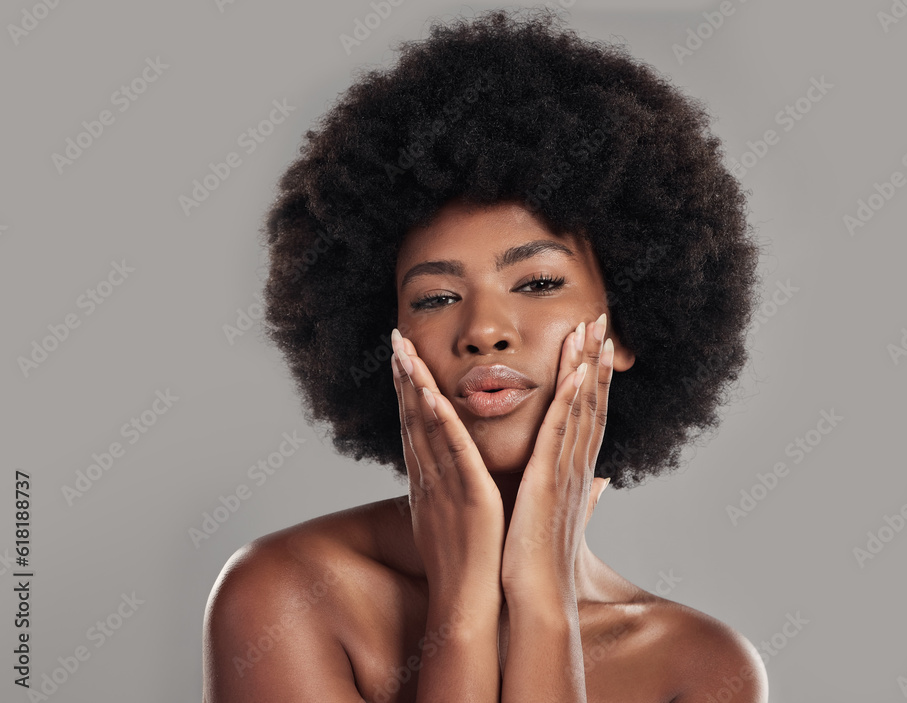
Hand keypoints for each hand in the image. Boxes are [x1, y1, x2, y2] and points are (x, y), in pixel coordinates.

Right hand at [390, 329, 505, 600]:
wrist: (468, 604)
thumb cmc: (469, 566)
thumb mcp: (463, 518)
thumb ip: (467, 489)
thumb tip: (471, 476)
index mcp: (432, 481)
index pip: (417, 426)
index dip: (408, 390)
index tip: (404, 358)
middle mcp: (431, 478)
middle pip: (413, 418)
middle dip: (404, 376)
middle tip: (396, 339)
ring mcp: (445, 486)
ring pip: (426, 427)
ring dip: (415, 387)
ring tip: (406, 351)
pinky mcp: (467, 495)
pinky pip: (452, 453)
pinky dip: (441, 422)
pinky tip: (432, 395)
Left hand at [500, 314, 613, 602]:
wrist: (539, 598)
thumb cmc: (545, 562)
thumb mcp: (565, 520)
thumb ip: (583, 497)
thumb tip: (600, 484)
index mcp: (574, 472)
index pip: (588, 415)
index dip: (595, 378)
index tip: (598, 345)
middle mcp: (576, 465)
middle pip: (592, 401)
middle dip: (597, 358)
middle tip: (602, 319)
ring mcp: (566, 469)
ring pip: (581, 407)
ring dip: (586, 365)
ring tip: (591, 328)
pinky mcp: (549, 478)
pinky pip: (561, 429)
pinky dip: (569, 397)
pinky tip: (574, 370)